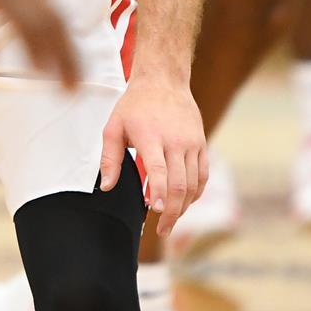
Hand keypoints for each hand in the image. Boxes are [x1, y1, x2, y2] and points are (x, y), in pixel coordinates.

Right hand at [0, 0, 81, 88]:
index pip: (46, 12)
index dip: (62, 44)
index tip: (69, 71)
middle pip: (54, 18)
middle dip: (69, 55)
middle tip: (77, 87)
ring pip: (45, 20)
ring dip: (59, 55)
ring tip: (68, 84)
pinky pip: (21, 18)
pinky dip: (35, 44)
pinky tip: (42, 67)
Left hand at [100, 74, 206, 235]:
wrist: (164, 81)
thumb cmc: (134, 105)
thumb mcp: (114, 127)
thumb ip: (110, 158)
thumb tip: (107, 187)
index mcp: (151, 136)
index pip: (159, 171)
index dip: (159, 194)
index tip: (156, 212)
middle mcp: (175, 141)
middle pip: (179, 183)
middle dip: (172, 212)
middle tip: (163, 230)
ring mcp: (191, 143)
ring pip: (193, 183)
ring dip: (184, 206)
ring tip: (171, 220)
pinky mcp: (201, 143)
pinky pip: (203, 174)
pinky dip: (196, 192)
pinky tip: (186, 203)